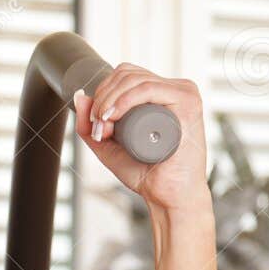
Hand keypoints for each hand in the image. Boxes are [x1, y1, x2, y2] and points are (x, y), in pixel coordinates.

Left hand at [73, 64, 209, 214]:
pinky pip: (150, 88)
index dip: (103, 92)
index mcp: (159, 94)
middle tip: (98, 125)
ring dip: (110, 99)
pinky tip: (114, 114)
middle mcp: (173, 89)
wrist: (167, 196)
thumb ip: (90, 127)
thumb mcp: (108, 146)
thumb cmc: (145, 173)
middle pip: (128, 73)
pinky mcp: (188, 102)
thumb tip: (80, 95)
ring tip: (104, 124)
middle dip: (104, 97)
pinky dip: (126, 99)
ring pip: (136, 80)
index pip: (125, 76)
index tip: (95, 121)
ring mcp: (182, 94)